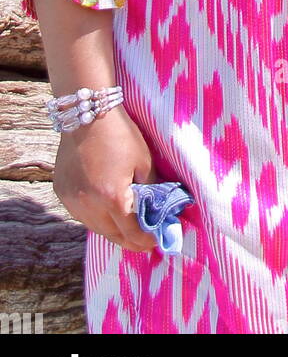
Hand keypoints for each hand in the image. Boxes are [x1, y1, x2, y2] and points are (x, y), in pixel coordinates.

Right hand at [52, 105, 161, 251]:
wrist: (87, 114)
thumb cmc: (120, 135)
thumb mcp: (144, 162)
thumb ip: (150, 190)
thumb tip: (157, 209)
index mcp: (112, 198)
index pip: (132, 233)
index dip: (146, 240)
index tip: (156, 241)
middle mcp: (88, 205)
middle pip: (112, 235)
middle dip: (130, 241)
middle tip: (143, 241)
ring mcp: (72, 200)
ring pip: (95, 227)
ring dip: (112, 230)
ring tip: (126, 229)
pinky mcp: (62, 192)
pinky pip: (81, 214)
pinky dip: (95, 217)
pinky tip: (105, 210)